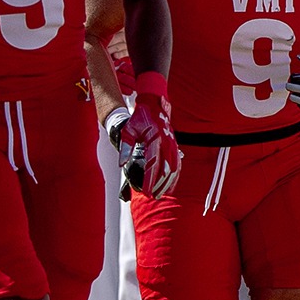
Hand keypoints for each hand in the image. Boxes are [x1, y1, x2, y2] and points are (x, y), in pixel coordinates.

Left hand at [116, 75, 178, 196]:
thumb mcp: (128, 130)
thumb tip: (122, 164)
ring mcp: (173, 144)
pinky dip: (175, 176)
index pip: (152, 163)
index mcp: (154, 138)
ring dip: (168, 182)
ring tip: (161, 194)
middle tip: (153, 196)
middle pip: (165, 168)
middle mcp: (166, 142)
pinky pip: (178, 163)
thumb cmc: (139, 118)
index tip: (146, 191)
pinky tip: (171, 185)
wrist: (153, 104)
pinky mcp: (175, 145)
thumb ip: (125, 147)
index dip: (150, 179)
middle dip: (159, 184)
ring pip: (174, 168)